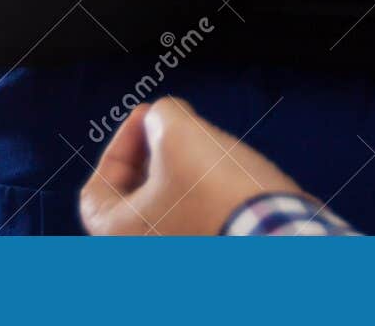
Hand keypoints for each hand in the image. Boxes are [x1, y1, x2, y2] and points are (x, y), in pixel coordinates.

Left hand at [80, 97, 303, 235]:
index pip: (95, 192)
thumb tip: (164, 119)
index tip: (148, 117)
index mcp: (119, 237)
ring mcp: (183, 257)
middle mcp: (145, 255)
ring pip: (169, 207)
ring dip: (182, 171)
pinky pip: (198, 220)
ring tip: (207, 143)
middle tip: (177, 125)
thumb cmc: (220, 196)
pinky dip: (205, 194)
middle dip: (154, 153)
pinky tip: (227, 172)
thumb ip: (162, 116)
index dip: (120, 144)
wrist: (279, 237)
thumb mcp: (179, 134)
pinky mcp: (216, 251)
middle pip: (134, 197)